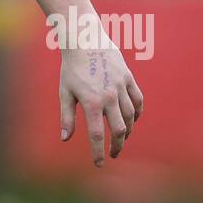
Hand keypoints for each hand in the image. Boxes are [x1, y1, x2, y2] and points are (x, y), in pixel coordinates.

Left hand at [58, 44, 143, 166]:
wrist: (84, 39)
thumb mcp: (65, 92)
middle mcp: (108, 96)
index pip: (97, 135)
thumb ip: (66, 116)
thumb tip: (65, 139)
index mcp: (91, 102)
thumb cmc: (72, 67)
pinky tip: (133, 120)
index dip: (98, 152)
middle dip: (117, 145)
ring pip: (130, 116)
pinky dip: (137, 113)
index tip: (99, 164)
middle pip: (119, 129)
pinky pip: (138, 100)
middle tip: (113, 153)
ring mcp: (120, 86)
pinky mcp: (128, 78)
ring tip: (122, 138)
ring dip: (128, 131)